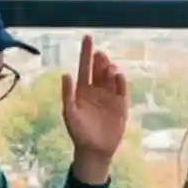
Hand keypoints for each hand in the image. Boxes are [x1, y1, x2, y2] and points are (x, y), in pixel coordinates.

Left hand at [61, 35, 128, 181]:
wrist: (95, 150)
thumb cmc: (79, 132)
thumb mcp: (70, 113)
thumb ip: (68, 94)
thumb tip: (65, 74)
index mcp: (82, 90)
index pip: (84, 67)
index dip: (86, 52)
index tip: (88, 37)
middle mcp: (96, 90)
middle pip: (99, 69)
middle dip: (100, 60)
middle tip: (100, 55)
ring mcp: (109, 96)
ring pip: (111, 77)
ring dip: (110, 69)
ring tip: (108, 68)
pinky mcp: (121, 104)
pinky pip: (122, 89)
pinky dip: (121, 81)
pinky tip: (117, 76)